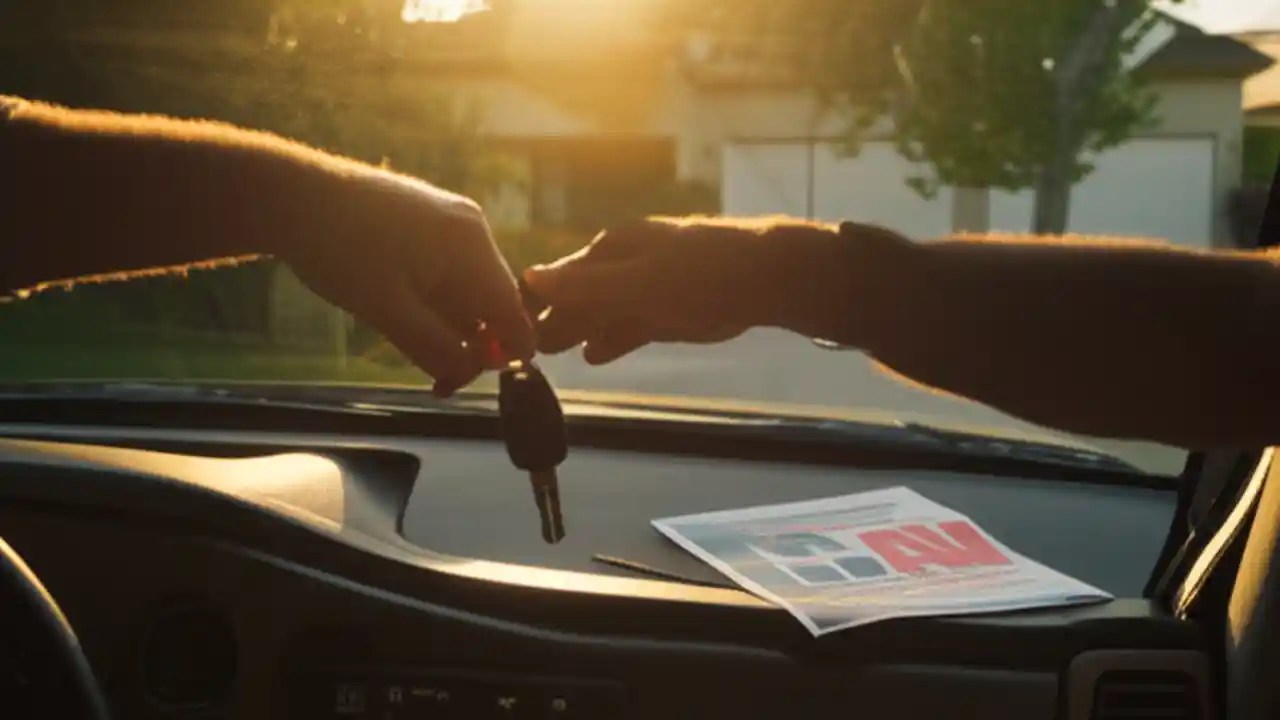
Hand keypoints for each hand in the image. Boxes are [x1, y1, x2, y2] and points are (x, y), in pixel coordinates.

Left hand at [276, 169, 533, 394]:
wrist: (289, 194)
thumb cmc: (339, 250)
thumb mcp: (387, 310)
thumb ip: (435, 347)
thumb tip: (469, 374)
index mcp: (471, 245)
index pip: (512, 311)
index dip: (505, 353)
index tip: (475, 382)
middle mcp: (471, 227)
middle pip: (491, 300)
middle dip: (470, 343)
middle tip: (436, 380)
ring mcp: (450, 219)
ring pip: (468, 288)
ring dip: (449, 324)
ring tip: (410, 343)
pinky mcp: (429, 218)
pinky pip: (448, 270)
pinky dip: (435, 300)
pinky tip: (404, 312)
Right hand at [522, 217, 852, 363]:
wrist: (765, 280)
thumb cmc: (700, 272)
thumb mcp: (638, 281)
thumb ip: (586, 285)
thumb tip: (530, 277)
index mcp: (613, 248)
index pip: (561, 276)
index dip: (534, 300)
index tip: (507, 322)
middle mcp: (625, 265)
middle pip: (579, 296)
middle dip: (552, 319)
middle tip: (521, 347)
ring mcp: (647, 288)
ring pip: (602, 314)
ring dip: (577, 332)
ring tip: (549, 353)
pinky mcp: (667, 312)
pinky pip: (629, 327)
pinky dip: (611, 339)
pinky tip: (594, 354)